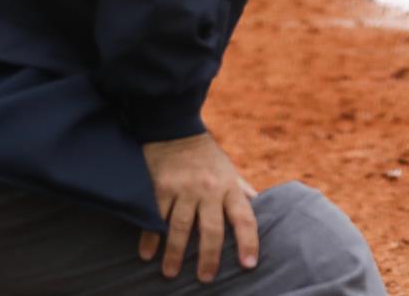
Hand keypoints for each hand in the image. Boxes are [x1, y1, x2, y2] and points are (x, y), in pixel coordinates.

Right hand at [138, 133, 259, 282]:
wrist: (175, 130)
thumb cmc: (207, 156)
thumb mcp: (229, 170)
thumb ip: (241, 190)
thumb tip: (261, 205)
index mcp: (229, 186)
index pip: (245, 218)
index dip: (248, 242)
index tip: (248, 265)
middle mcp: (209, 189)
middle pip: (211, 229)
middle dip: (209, 257)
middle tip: (206, 278)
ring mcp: (183, 188)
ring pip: (181, 227)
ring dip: (175, 252)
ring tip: (171, 273)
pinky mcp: (159, 187)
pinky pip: (155, 217)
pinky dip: (150, 237)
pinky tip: (147, 254)